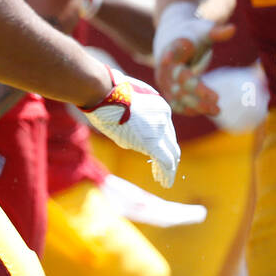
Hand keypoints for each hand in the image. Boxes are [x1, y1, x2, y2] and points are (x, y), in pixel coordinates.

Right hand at [81, 68, 181, 186]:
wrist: (104, 92)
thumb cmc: (108, 92)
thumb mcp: (127, 98)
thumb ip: (133, 110)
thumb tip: (128, 124)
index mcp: (160, 107)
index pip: (165, 130)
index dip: (163, 143)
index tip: (158, 154)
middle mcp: (164, 119)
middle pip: (171, 143)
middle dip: (170, 157)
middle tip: (165, 170)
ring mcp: (159, 130)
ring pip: (171, 154)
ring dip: (168, 169)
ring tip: (165, 181)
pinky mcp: (151, 142)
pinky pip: (164, 161)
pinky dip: (166, 173)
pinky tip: (165, 183)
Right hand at [154, 21, 234, 115]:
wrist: (171, 39)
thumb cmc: (192, 34)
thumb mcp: (204, 30)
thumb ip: (217, 32)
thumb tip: (233, 29)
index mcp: (173, 49)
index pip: (174, 53)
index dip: (171, 55)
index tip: (168, 60)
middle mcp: (166, 67)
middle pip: (179, 81)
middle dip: (197, 91)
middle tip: (217, 99)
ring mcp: (165, 81)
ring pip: (178, 96)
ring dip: (196, 105)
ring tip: (217, 110)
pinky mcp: (168, 91)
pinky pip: (176, 104)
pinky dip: (190, 110)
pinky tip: (207, 112)